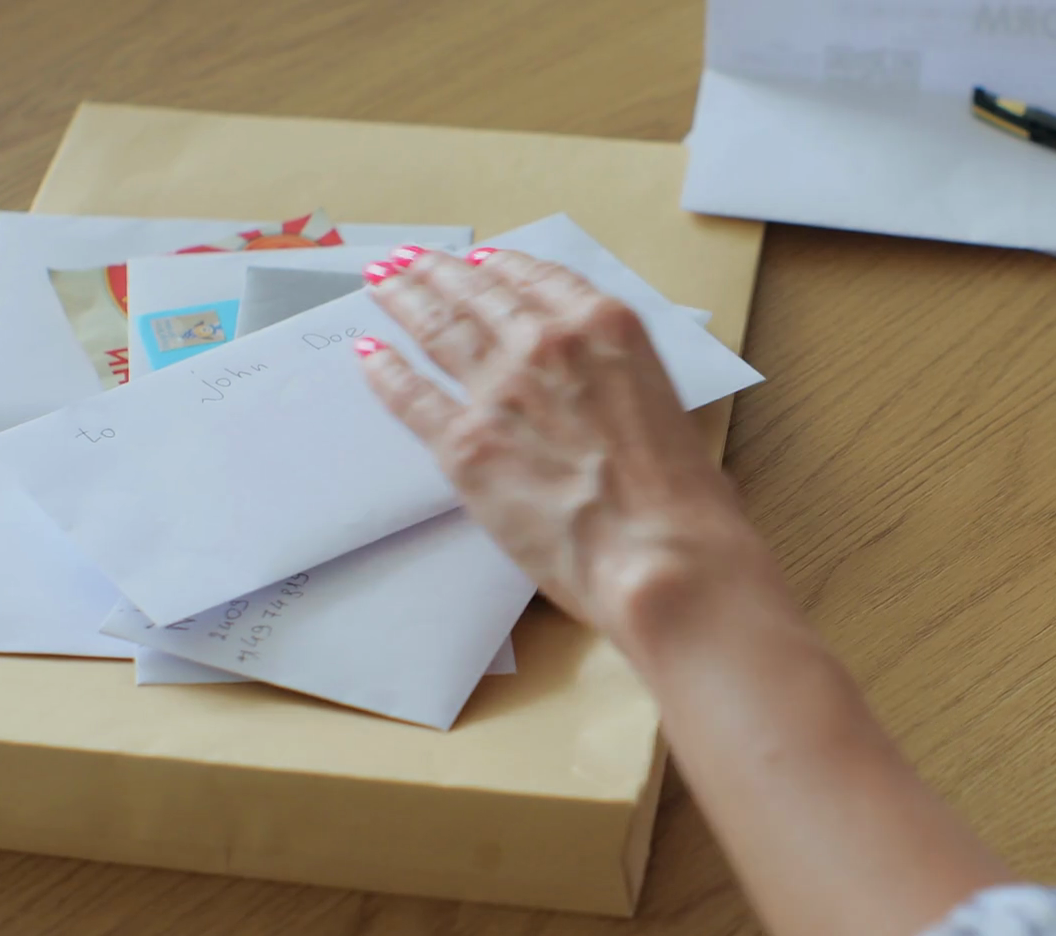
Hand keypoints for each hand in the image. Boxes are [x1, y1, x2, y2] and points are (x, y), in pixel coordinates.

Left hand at [356, 246, 772, 644]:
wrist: (658, 556)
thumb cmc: (685, 501)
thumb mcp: (669, 409)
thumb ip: (624, 386)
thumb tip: (610, 404)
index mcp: (607, 329)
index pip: (541, 278)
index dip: (503, 265)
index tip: (480, 259)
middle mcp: (547, 345)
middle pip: (479, 294)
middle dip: (439, 272)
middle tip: (410, 259)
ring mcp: (499, 391)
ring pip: (439, 329)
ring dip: (405, 299)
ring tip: (381, 281)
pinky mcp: (464, 444)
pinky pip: (412, 395)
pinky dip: (386, 370)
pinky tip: (370, 352)